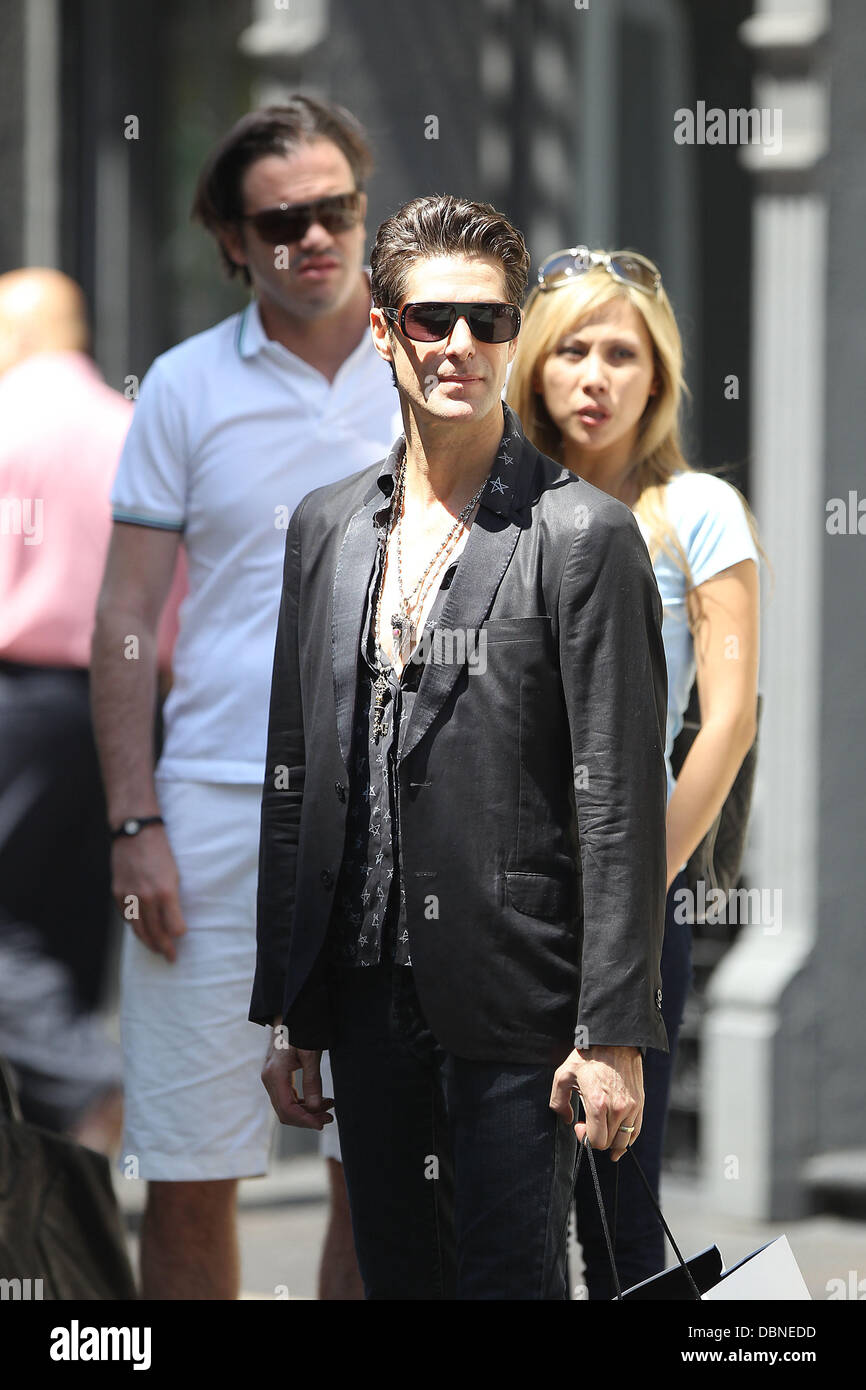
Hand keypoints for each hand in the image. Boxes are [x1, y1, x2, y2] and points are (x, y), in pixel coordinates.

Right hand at [111, 825, 186, 961]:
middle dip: (163, 947)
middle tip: (170, 957)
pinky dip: (133, 926)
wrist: (135, 832)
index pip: (173, 926)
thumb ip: (172, 899)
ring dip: (148, 941)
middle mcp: (146, 898)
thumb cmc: (160, 851)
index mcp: (166, 892)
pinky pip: (126, 917)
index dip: (178, 936)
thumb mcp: (175, 873)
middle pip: (155, 932)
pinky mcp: (117, 893)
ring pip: (138, 929)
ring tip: (155, 949)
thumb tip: (173, 920)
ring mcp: (129, 896)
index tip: (180, 940)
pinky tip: (140, 930)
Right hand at [261, 1037, 334, 1130]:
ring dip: (307, 1111)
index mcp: (275, 1074)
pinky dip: (303, 1102)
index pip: (287, 1109)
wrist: (290, 1011)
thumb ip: (312, 1081)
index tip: (322, 1123)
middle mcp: (268, 1079)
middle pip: (285, 1112)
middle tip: (330, 1117)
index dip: (305, 1120)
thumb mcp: (310, 1053)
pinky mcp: (275, 1076)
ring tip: (329, 1108)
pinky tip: (320, 1100)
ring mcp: (270, 1078)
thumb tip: (316, 1108)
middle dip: (307, 1118)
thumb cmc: (300, 1029)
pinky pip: (287, 1097)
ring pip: (286, 1106)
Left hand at [549, 1045, 643, 1161]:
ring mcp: (631, 1107)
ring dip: (612, 1141)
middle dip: (597, 1140)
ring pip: (624, 1141)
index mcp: (598, 1103)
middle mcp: (618, 1108)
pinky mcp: (639, 1103)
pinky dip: (626, 1137)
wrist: (614, 1040)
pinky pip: (635, 1131)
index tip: (580, 1127)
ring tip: (603, 1130)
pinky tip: (617, 1136)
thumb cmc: (589, 1056)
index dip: (585, 1139)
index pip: (597, 1141)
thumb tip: (566, 1119)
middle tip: (589, 1126)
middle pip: (610, 1143)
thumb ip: (558, 1101)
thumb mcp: (564, 1074)